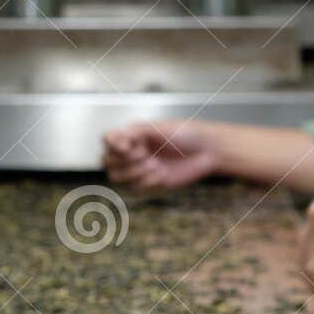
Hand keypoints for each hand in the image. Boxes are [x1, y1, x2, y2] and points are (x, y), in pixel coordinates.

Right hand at [103, 119, 222, 189]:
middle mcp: (133, 150)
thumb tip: (114, 138)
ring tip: (155, 164)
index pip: (107, 140)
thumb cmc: (186, 134)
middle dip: (124, 160)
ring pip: (117, 176)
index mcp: (134, 134)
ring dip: (134, 171)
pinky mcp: (149, 182)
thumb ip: (134, 132)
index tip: (128, 145)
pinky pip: (135, 186)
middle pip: (107, 160)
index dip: (112, 145)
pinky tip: (162, 173)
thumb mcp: (159, 128)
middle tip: (144, 154)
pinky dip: (148, 180)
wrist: (207, 151)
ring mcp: (140, 167)